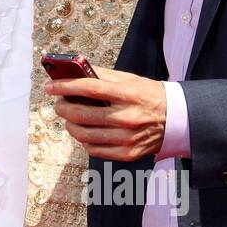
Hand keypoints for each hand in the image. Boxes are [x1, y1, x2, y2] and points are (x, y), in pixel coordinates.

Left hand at [45, 66, 166, 160]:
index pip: (89, 89)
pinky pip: (94, 149)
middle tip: (59, 104)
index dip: (65, 87)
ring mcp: (126, 138)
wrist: (177, 120)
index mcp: (127, 95)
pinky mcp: (127, 153)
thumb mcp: (130, 79)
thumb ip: (103, 76)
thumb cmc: (148, 96)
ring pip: (83, 134)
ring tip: (70, 118)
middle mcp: (127, 118)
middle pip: (81, 115)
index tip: (50, 86)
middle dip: (62, 108)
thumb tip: (74, 72)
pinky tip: (84, 131)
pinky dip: (83, 140)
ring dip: (70, 125)